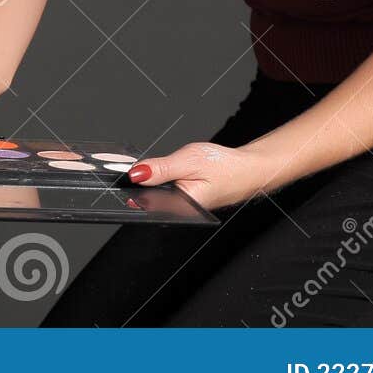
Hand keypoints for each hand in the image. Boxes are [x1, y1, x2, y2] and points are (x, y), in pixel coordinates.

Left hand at [127, 142, 280, 211]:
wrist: (249, 168)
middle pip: (150, 200)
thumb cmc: (226, 166)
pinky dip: (164, 181)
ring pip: (158, 195)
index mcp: (181, 207)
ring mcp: (183, 207)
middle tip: (152, 169)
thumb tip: (136, 173)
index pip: (146, 204)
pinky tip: (172, 174)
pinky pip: (167, 192)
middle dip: (144, 184)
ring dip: (154, 182)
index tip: (123, 178)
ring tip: (166, 170)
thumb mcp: (189, 160)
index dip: (132, 191)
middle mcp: (181, 211)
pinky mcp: (186, 200)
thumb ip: (161, 168)